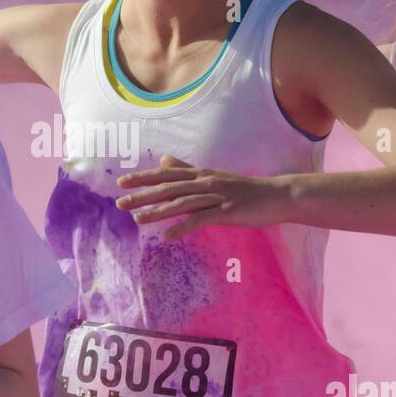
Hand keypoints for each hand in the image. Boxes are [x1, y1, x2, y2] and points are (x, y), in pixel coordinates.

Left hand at [115, 155, 293, 241]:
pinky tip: (168, 236)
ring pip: (181, 203)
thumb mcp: (212, 175)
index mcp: (200, 174)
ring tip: (137, 220)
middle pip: (168, 188)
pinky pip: (201, 220)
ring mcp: (216, 197)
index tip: (122, 183)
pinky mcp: (226, 212)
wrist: (275, 196)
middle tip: (120, 203)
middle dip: (143, 195)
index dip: (143, 178)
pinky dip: (183, 227)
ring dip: (157, 211)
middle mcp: (205, 182)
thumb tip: (163, 160)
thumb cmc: (243, 189)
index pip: (166, 175)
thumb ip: (187, 169)